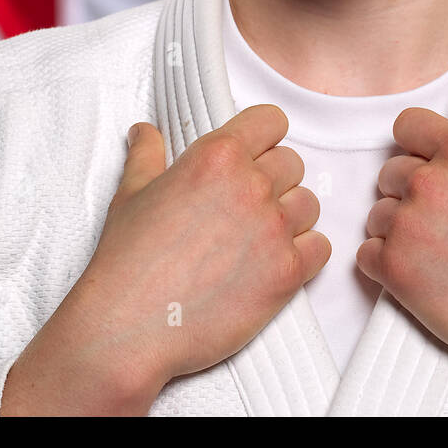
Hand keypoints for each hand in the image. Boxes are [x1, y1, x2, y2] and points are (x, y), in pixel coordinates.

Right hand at [1, 104, 329, 414]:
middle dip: (273, 180)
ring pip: (309, 204)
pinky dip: (305, 253)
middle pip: (292, 163)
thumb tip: (145, 132)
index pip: (271, 121)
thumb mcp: (131, 193)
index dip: (264, 137)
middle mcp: (252, 185)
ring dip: (290, 216)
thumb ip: (147, 154)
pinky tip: (274, 262)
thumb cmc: (127, 262)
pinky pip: (321, 247)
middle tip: (245, 205)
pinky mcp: (287, 272)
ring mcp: (273, 229)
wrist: (128, 326)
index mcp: (217, 156)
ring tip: (257, 237)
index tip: (255, 153)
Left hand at [356, 95, 447, 415]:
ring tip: (434, 252)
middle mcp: (430, 181)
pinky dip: (383, 264)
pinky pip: (365, 254)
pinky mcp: (393, 267)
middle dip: (408, 194)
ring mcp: (408, 224)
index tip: (423, 163)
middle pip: (390, 172)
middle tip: (441, 221)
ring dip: (395, 230)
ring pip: (376, 214)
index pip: (408, 126)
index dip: (415, 146)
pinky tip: (418, 273)